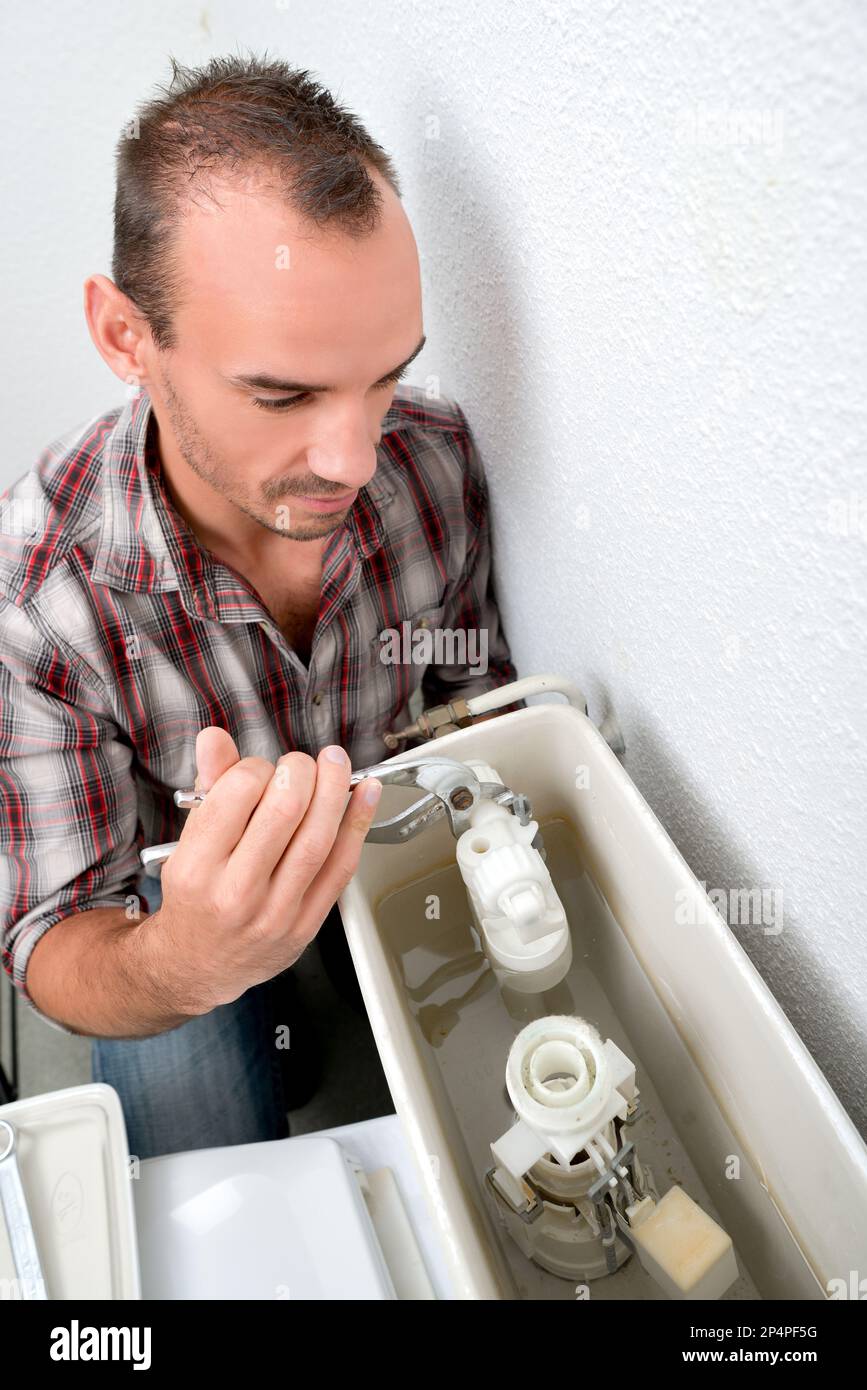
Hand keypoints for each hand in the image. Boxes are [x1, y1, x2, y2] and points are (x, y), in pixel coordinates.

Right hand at [152, 728, 381, 1012]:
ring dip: (335, 790)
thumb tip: (215, 739)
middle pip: (284, 812)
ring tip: (336, 764)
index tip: (260, 769)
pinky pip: (340, 867)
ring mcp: (274, 912)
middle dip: (301, 772)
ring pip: (317, 839)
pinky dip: (358, 825)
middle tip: (302, 764)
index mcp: (197, 866)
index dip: (256, 767)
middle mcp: (235, 892)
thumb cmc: (196, 897)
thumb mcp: (187, 841)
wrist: (198, 964)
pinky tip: (365, 795)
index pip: (236, 795)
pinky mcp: (306, 923)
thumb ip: (208, 786)